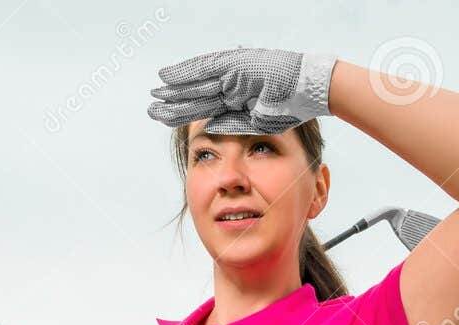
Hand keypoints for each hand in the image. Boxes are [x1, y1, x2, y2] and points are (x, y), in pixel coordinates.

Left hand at [147, 46, 336, 134]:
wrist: (308, 90)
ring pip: (196, 82)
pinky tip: (166, 76)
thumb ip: (233, 124)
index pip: (205, 108)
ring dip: (173, 88)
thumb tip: (210, 127)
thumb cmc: (291, 108)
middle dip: (173, 102)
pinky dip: (185, 72)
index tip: (165, 119)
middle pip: (197, 95)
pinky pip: (205, 68)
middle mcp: (231, 84)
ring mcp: (232, 71)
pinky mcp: (233, 63)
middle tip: (151, 109)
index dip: (184, 113)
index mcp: (237, 100)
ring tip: (154, 94)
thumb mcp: (258, 123)